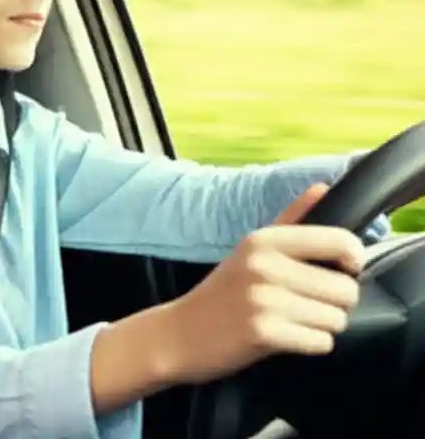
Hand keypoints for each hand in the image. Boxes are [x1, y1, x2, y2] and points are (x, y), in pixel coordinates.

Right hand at [163, 184, 365, 383]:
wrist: (179, 334)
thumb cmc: (222, 293)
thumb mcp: (251, 249)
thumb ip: (291, 219)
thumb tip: (322, 188)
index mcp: (264, 240)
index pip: (341, 241)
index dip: (353, 260)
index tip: (340, 270)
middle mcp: (264, 265)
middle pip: (346, 289)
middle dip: (335, 304)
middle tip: (305, 304)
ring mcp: (263, 299)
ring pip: (336, 319)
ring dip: (321, 326)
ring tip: (291, 320)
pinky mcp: (263, 332)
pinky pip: (321, 343)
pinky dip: (309, 345)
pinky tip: (285, 337)